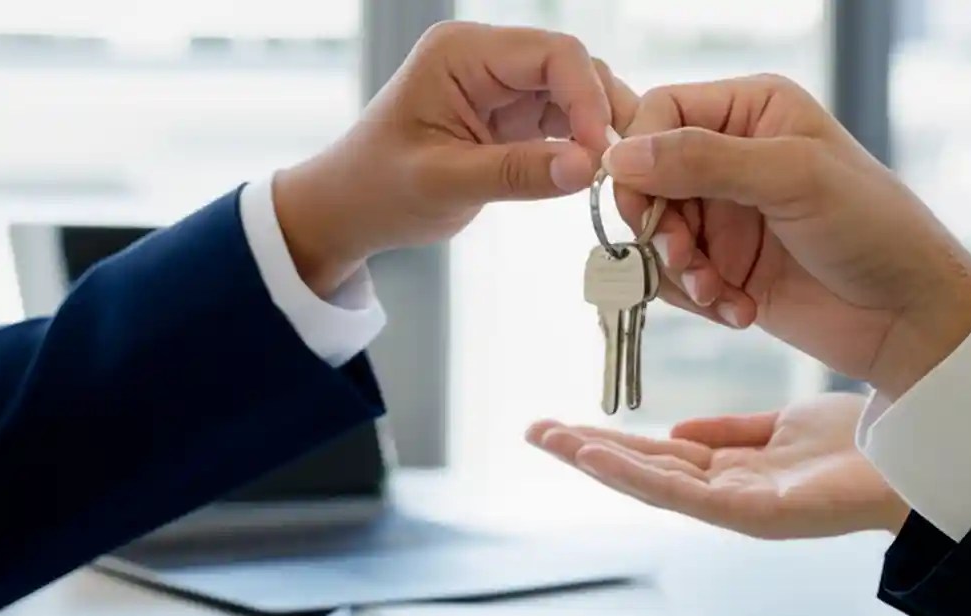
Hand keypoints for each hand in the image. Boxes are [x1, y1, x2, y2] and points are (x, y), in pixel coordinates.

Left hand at [273, 21, 637, 294]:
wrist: (349, 209)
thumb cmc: (379, 189)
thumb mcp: (446, 184)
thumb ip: (517, 173)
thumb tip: (587, 168)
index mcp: (461, 53)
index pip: (551, 53)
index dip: (587, 98)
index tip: (600, 154)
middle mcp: (485, 57)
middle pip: (572, 67)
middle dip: (601, 112)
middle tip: (621, 168)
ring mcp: (501, 83)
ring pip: (575, 91)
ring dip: (597, 129)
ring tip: (612, 175)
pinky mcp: (511, 113)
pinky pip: (563, 117)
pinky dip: (582, 144)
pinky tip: (591, 175)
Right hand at [526, 394, 908, 538]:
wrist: (925, 450)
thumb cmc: (862, 443)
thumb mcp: (784, 426)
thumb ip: (731, 432)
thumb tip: (676, 431)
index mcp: (737, 469)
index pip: (660, 455)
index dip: (610, 441)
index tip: (562, 424)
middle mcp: (734, 492)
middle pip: (648, 471)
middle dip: (589, 452)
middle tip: (535, 432)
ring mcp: (746, 506)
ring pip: (659, 486)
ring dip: (604, 465)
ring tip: (556, 442)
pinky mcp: (762, 513)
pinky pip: (693, 494)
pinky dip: (645, 479)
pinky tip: (608, 460)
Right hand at [606, 75, 970, 398]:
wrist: (912, 318)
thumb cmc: (874, 228)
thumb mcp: (792, 179)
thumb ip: (704, 161)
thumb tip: (620, 156)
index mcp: (752, 111)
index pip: (661, 112)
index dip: (639, 156)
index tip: (641, 204)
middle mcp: (734, 157)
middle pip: (647, 179)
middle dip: (658, 225)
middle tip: (684, 258)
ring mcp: (729, 216)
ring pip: (656, 235)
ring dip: (678, 272)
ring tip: (718, 293)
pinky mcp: (728, 268)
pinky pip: (678, 279)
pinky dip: (699, 299)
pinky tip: (740, 310)